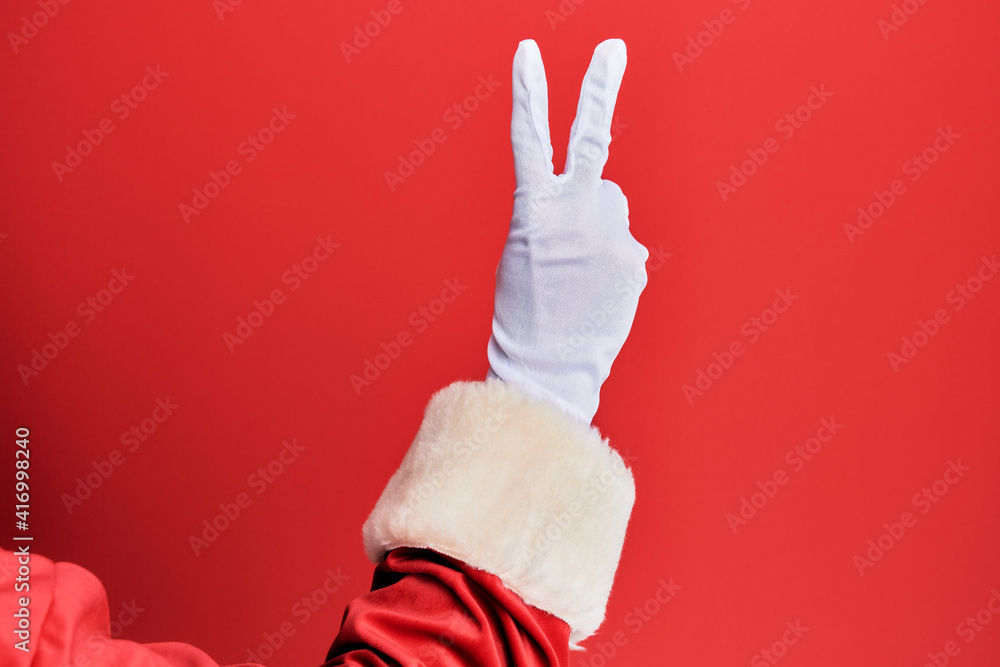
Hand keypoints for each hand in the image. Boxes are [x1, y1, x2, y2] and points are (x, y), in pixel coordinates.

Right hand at [487, 38, 648, 423]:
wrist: (548, 366)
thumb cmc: (525, 311)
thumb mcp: (523, 251)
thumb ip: (557, 214)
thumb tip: (606, 203)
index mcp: (533, 209)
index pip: (529, 137)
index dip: (528, 92)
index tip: (527, 51)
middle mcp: (575, 212)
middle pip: (591, 139)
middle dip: (600, 86)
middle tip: (613, 47)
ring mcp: (611, 234)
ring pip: (612, 208)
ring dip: (600, 228)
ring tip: (578, 274)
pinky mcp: (635, 259)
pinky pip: (626, 247)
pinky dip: (614, 264)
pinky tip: (595, 293)